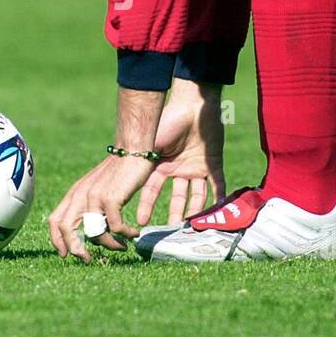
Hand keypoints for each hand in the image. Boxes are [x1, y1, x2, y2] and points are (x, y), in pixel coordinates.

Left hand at [46, 154, 155, 261]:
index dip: (57, 240)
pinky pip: (116, 226)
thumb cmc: (118, 172)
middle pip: (66, 229)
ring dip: (109, 245)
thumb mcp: (98, 189)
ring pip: (94, 232)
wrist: (132, 150)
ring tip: (122, 247)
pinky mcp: (111, 198)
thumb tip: (91, 234)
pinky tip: (134, 234)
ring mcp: (94, 196)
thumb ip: (91, 208)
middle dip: (75, 249)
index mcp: (74, 194)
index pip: (55, 220)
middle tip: (88, 259)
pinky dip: (126, 234)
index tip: (65, 254)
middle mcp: (80, 195)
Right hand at [135, 79, 225, 226]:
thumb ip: (140, 162)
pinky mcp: (212, 162)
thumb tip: (116, 181)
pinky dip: (219, 197)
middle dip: (174, 213)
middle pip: (176, 196)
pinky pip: (217, 183)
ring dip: (194, 210)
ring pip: (196, 194)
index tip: (141, 223)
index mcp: (160, 164)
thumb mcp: (150, 144)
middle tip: (171, 231)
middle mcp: (177, 168)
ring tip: (191, 225)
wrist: (192, 105)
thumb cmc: (168, 122)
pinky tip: (218, 211)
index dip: (147, 206)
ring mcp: (195, 166)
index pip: (152, 190)